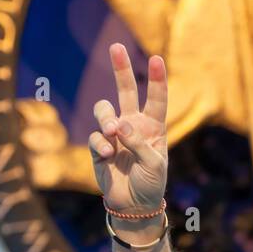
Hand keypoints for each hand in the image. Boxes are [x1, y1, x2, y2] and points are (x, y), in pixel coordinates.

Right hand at [88, 43, 167, 213]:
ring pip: (104, 110)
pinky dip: (101, 144)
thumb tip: (119, 125)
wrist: (133, 205)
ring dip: (106, 118)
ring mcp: (114, 135)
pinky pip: (96, 137)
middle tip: (115, 46)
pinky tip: (108, 154)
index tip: (156, 58)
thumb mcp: (154, 164)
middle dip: (120, 68)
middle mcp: (133, 125)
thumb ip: (139, 143)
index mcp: (153, 127)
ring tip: (112, 132)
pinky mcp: (98, 148)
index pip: (156, 98)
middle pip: (125, 90)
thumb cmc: (151, 183)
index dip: (156, 78)